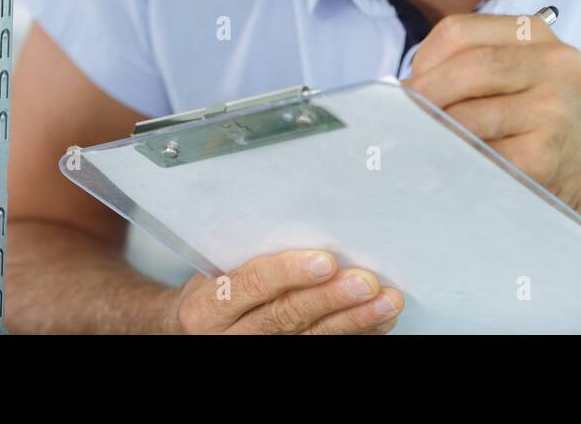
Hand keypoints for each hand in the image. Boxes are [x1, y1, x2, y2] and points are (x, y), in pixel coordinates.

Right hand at [163, 249, 403, 333]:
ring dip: (354, 320)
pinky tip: (378, 321)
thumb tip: (307, 222)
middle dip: (330, 298)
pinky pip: (322, 348)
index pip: (251, 285)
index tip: (325, 260)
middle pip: (285, 316)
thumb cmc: (210, 290)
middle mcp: (233, 334)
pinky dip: (356, 334)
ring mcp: (260, 350)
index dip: (289, 273)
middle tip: (365, 282)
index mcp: (208, 306)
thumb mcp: (215, 269)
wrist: (194, 329)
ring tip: (385, 302)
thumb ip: (250, 254)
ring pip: (310, 338)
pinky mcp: (282, 357)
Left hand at [403, 12, 580, 222]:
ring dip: (434, 132)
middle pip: (467, 69)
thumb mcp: (515, 74)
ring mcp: (554, 110)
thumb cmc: (536, 120)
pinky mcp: (544, 155)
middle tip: (400, 119)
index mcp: (537, 34)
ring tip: (421, 142)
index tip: (410, 86)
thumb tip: (403, 89)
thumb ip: (466, 66)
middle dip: (424, 96)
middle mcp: (554, 64)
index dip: (422, 59)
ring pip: (467, 116)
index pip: (458, 31)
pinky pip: (480, 156)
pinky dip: (454, 161)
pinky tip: (448, 166)